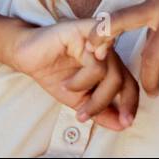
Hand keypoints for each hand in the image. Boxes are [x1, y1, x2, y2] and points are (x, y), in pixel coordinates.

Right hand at [6, 18, 138, 129]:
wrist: (27, 55)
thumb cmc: (53, 72)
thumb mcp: (78, 99)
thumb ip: (100, 111)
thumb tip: (121, 125)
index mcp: (110, 64)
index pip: (130, 84)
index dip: (131, 105)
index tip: (125, 123)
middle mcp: (108, 51)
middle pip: (122, 80)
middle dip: (104, 103)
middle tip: (85, 114)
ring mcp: (100, 41)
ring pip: (111, 73)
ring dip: (88, 91)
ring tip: (69, 89)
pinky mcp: (87, 33)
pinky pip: (95, 63)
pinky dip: (80, 80)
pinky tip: (66, 81)